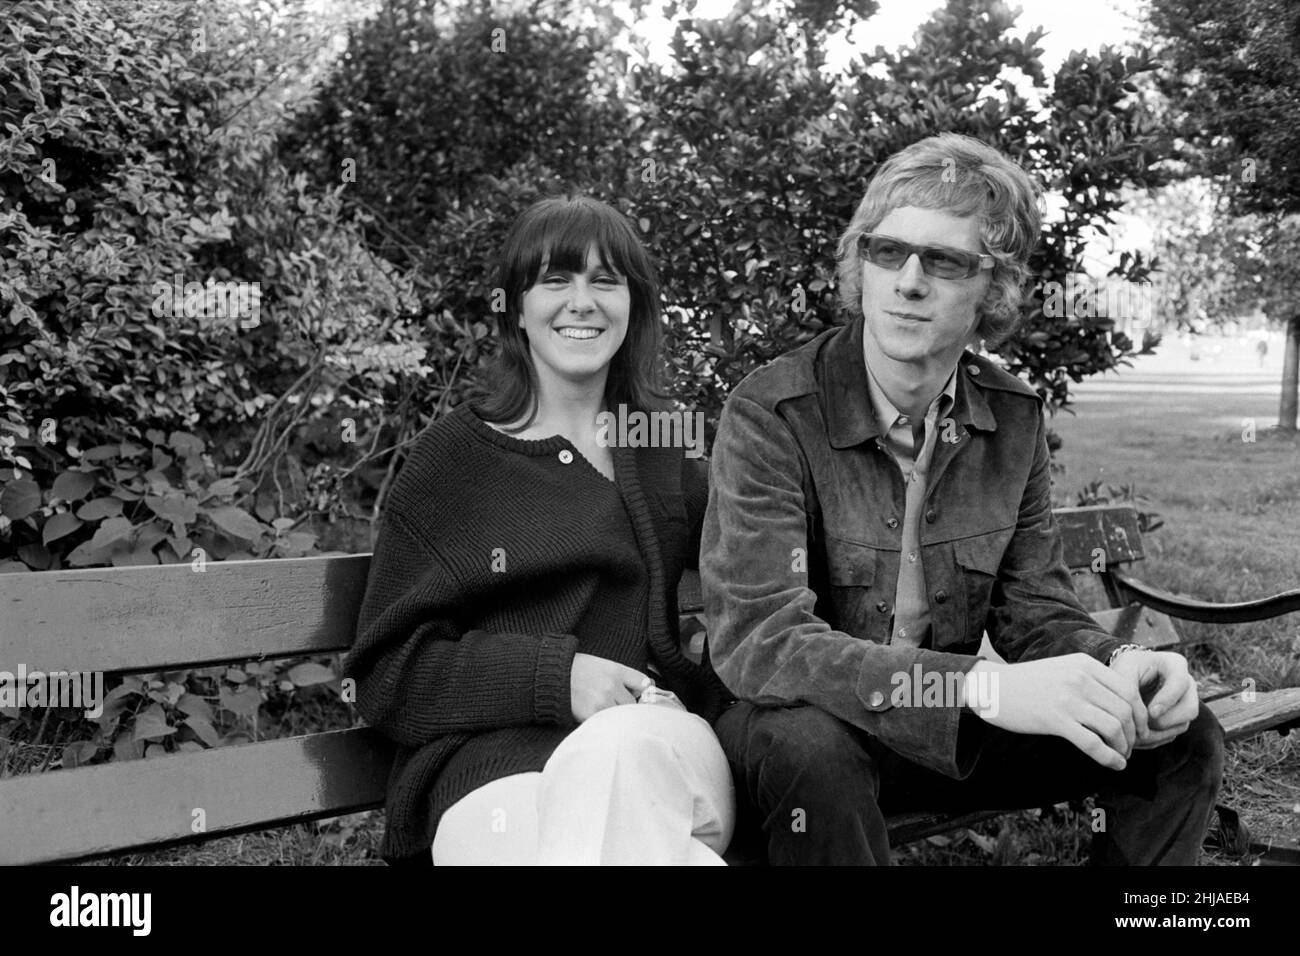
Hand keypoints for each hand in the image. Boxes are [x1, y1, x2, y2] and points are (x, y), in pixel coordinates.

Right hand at [569, 653, 650, 722]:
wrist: (552, 674)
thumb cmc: (578, 669)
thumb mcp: (603, 665)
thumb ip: (623, 677)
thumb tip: (642, 692)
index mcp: (616, 670)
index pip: (643, 683)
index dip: (643, 692)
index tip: (639, 697)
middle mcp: (611, 685)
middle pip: (633, 704)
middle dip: (626, 706)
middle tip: (616, 706)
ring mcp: (601, 701)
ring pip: (621, 716)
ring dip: (616, 717)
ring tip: (604, 711)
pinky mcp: (590, 714)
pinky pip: (606, 724)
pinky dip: (604, 724)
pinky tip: (597, 718)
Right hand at [964, 653, 1149, 770]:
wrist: (991, 687)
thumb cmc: (1026, 682)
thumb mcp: (1062, 669)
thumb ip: (1089, 679)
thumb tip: (1118, 704)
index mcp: (1084, 664)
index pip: (1128, 689)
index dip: (1141, 713)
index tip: (1140, 728)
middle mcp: (1080, 679)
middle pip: (1125, 710)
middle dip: (1134, 733)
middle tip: (1132, 746)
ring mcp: (1068, 699)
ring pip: (1114, 727)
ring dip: (1124, 747)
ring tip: (1121, 756)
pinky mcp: (1055, 720)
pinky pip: (1094, 743)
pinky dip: (1110, 758)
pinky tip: (1114, 764)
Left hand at [1110, 649, 1198, 748]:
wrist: (1125, 676)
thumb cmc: (1124, 669)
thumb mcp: (1123, 670)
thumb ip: (1130, 692)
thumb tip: (1142, 726)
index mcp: (1175, 664)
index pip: (1180, 682)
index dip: (1167, 699)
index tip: (1151, 712)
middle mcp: (1187, 685)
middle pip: (1190, 709)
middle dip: (1166, 721)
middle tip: (1143, 725)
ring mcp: (1185, 703)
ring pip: (1181, 725)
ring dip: (1157, 732)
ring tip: (1134, 731)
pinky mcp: (1178, 720)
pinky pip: (1171, 735)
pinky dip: (1153, 738)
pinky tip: (1135, 736)